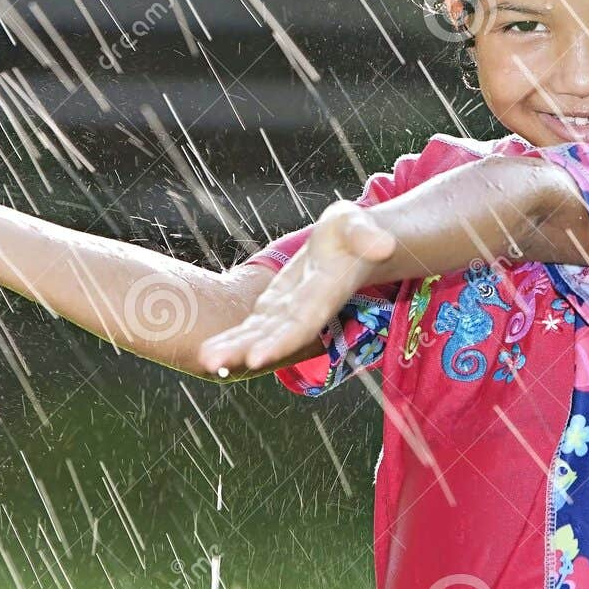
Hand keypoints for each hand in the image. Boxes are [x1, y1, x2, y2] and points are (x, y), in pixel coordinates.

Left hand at [197, 200, 397, 374]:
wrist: (353, 247)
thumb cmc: (355, 231)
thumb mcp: (359, 224)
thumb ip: (367, 235)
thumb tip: (384, 244)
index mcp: (325, 292)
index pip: (302, 320)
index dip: (281, 340)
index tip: (257, 356)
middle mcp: (306, 309)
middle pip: (274, 335)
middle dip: (244, 350)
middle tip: (212, 363)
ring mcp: (289, 311)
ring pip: (258, 334)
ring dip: (232, 349)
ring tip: (204, 361)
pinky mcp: (275, 307)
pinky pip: (252, 328)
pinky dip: (232, 340)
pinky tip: (208, 351)